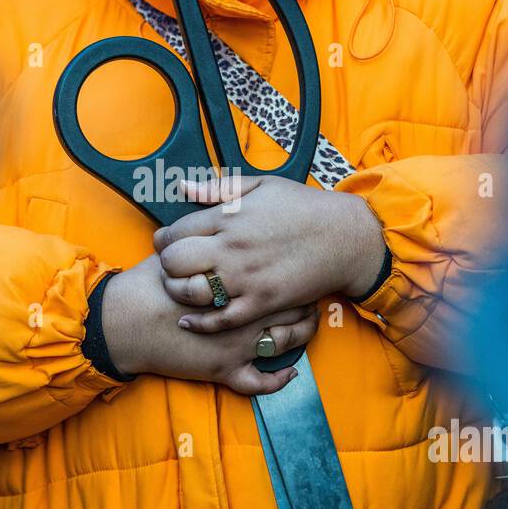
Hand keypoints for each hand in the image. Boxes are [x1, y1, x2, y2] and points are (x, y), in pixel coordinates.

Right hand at [100, 252, 319, 395]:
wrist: (124, 323)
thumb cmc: (147, 285)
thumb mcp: (177, 248)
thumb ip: (203, 231)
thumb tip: (220, 212)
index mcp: (233, 278)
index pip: (278, 271)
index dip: (295, 267)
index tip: (301, 262)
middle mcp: (242, 312)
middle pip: (292, 305)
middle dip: (307, 299)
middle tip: (315, 291)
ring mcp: (236, 344)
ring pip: (286, 342)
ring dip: (302, 334)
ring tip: (309, 324)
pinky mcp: (224, 370)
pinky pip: (259, 381)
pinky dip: (278, 380)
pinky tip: (291, 373)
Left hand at [152, 174, 386, 332]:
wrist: (343, 237)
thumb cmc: (303, 207)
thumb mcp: (261, 185)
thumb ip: (219, 188)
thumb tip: (183, 187)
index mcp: (229, 217)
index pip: (176, 232)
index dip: (164, 240)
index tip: (166, 243)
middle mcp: (232, 248)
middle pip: (175, 263)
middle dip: (166, 265)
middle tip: (171, 267)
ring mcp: (246, 278)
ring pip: (192, 293)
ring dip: (178, 292)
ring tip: (179, 289)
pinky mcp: (262, 302)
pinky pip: (221, 319)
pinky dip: (200, 323)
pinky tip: (188, 320)